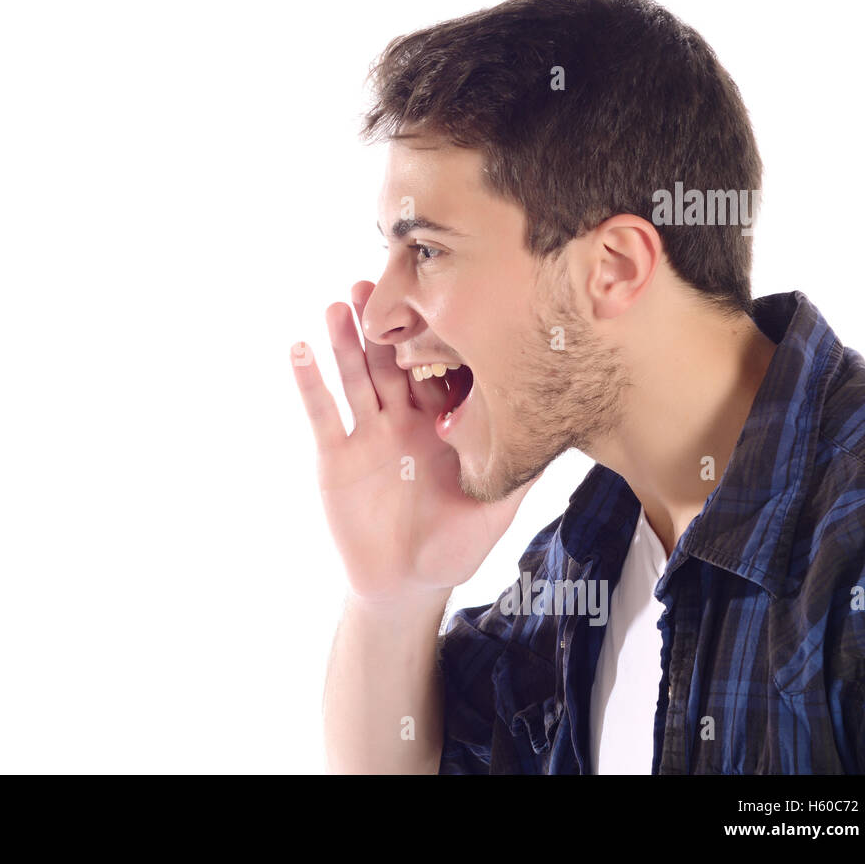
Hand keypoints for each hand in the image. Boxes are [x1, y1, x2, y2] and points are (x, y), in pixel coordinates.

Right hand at [292, 280, 535, 604]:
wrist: (407, 583)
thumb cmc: (453, 543)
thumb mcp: (496, 506)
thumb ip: (521, 468)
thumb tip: (565, 432)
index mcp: (438, 422)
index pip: (436, 368)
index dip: (435, 334)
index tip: (439, 295)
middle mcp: (400, 418)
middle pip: (391, 360)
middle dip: (384, 324)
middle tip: (377, 280)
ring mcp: (366, 433)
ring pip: (356, 376)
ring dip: (346, 341)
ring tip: (342, 304)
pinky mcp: (335, 455)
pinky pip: (323, 413)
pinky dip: (309, 382)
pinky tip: (299, 349)